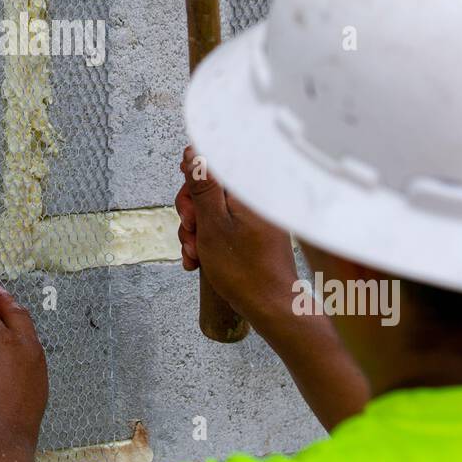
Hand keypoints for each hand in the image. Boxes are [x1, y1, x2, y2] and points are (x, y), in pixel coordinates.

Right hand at [175, 147, 370, 427]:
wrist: (273, 309)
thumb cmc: (244, 271)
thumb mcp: (212, 225)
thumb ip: (203, 186)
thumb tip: (194, 152)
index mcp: (248, 191)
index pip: (213, 166)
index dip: (192, 183)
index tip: (188, 206)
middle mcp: (254, 200)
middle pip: (210, 190)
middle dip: (191, 212)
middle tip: (190, 232)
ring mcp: (255, 218)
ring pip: (212, 212)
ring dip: (196, 232)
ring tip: (193, 254)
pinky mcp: (254, 235)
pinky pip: (223, 229)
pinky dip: (208, 242)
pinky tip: (199, 261)